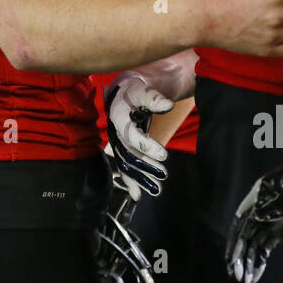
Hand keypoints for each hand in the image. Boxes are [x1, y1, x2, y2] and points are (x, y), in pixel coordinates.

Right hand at [104, 75, 172, 200]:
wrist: (125, 89)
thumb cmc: (135, 86)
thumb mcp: (143, 87)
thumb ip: (153, 97)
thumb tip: (168, 105)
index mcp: (117, 114)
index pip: (129, 133)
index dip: (146, 145)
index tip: (164, 156)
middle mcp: (114, 130)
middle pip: (127, 152)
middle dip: (145, 166)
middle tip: (163, 175)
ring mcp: (117, 140)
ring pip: (127, 162)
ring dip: (140, 177)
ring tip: (157, 190)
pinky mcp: (122, 147)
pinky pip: (126, 165)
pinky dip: (132, 180)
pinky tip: (138, 195)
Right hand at [226, 146, 282, 282]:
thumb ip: (282, 203)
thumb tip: (258, 216)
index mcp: (262, 193)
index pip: (243, 220)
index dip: (236, 240)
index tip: (232, 259)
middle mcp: (262, 205)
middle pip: (245, 233)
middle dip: (239, 255)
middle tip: (237, 275)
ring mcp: (271, 217)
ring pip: (253, 241)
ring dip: (248, 260)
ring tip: (246, 280)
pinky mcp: (281, 226)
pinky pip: (266, 244)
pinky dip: (260, 259)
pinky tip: (257, 273)